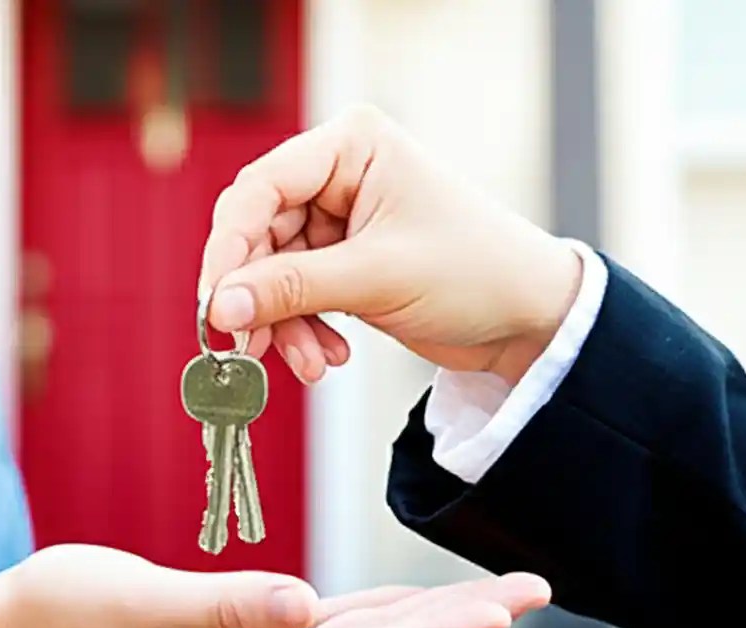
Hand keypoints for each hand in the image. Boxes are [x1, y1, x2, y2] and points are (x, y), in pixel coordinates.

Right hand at [0, 545, 549, 627]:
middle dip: (460, 624)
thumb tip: (306, 605)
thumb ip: (224, 605)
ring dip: (426, 622)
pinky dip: (372, 616)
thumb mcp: (141, 601)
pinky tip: (393, 605)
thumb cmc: (70, 611)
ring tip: (487, 599)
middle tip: (533, 592)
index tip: (510, 605)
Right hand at [199, 104, 583, 385]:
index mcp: (351, 145)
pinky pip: (295, 294)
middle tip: (249, 345)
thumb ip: (293, 288)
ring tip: (310, 364)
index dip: (230, 247)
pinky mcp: (342, 260)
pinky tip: (329, 356)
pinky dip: (303, 330)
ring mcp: (337, 219)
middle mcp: (338, 173)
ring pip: (272, 273)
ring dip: (283, 323)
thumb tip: (220, 306)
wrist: (530, 319)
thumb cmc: (477, 271)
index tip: (215, 303)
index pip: (261, 188)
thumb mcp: (378, 277)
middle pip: (259, 234)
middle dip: (258, 297)